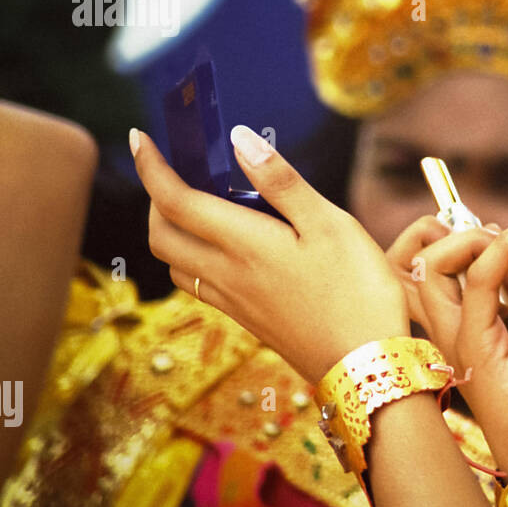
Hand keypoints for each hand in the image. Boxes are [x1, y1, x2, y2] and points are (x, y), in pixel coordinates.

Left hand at [130, 125, 407, 382]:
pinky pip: (201, 285)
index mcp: (245, 245)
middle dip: (156, 199)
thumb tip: (238, 139)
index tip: (139, 138)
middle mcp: (229, 275)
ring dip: (171, 231)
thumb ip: (281, 182)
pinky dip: (194, 257)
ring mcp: (237, 303)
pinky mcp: (250, 321)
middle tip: (177, 172)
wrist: (368, 368)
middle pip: (161, 236)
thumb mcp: (332, 224)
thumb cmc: (359, 291)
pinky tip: (229, 250)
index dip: (151, 167)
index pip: (175, 201)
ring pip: (176, 264)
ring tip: (199, 207)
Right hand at [386, 213, 507, 492]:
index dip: (454, 234)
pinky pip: (477, 282)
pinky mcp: (476, 347)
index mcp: (462, 326)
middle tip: (498, 227)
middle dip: (449, 228)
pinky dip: (502, 248)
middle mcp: (449, 331)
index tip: (504, 228)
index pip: (427, 268)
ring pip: (430, 267)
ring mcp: (457, 340)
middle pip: (413, 262)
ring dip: (472, 236)